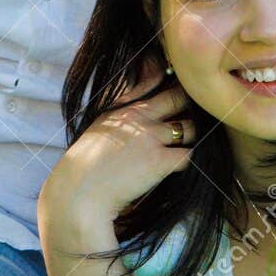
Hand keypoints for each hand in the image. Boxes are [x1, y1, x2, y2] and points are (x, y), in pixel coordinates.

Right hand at [42, 72, 195, 230]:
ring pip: (190, 127)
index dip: (172, 86)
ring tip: (187, 147)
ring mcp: (150, 136)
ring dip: (193, 137)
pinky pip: (189, 155)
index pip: (154, 81)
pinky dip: (189, 161)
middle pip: (178, 98)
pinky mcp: (160, 160)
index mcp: (121, 108)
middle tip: (197, 117)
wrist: (78, 194)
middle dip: (191, 105)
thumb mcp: (100, 131)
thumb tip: (145, 116)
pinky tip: (180, 168)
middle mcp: (138, 116)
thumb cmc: (85, 169)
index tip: (180, 91)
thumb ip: (121, 118)